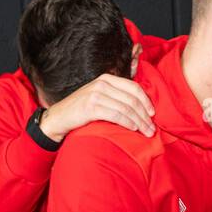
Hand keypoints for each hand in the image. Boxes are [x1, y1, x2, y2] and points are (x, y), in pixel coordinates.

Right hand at [39, 74, 155, 142]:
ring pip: (126, 108)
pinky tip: (134, 129)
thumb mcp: (99, 96)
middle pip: (132, 99)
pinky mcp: (91, 107)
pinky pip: (117, 115)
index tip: (153, 114)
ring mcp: (96, 94)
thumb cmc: (81, 109)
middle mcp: (102, 84)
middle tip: (152, 128)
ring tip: (147, 132)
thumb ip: (115, 96)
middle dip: (145, 115)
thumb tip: (139, 106)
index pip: (133, 87)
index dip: (146, 101)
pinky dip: (128, 123)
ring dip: (140, 122)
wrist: (58, 118)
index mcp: (106, 79)